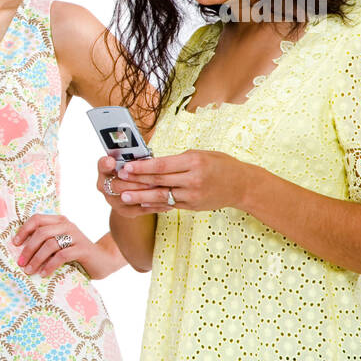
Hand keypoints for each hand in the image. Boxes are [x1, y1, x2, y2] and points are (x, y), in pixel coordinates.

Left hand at [11, 214, 117, 278]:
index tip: (15, 244)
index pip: (37, 219)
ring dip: (36, 259)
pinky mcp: (82, 249)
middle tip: (20, 262)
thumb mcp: (60, 244)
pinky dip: (50, 265)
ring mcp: (76, 237)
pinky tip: (44, 274)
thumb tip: (20, 250)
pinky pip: (61, 256)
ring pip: (50, 244)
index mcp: (59, 221)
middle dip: (28, 249)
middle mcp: (67, 226)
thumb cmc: (76, 254)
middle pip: (41, 233)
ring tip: (29, 271)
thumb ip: (45, 242)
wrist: (102, 260)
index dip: (24, 230)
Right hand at [97, 155, 159, 217]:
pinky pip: (141, 209)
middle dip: (134, 180)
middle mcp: (105, 186)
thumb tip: (142, 149)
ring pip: (129, 197)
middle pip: (116, 184)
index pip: (102, 165)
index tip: (111, 160)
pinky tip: (168, 199)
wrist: (129, 194)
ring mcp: (114, 200)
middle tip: (148, 176)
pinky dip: (155, 204)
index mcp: (105, 171)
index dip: (106, 164)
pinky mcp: (125, 211)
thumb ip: (133, 156)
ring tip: (161, 186)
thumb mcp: (130, 160)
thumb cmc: (132, 170)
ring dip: (145, 192)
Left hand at [110, 150, 251, 213]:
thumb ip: (177, 159)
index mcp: (194, 162)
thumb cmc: (220, 164)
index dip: (142, 167)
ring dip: (141, 196)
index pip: (162, 165)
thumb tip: (152, 161)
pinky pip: (170, 205)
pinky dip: (155, 204)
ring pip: (162, 196)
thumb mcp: (200, 154)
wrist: (242, 185)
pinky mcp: (192, 206)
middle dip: (137, 180)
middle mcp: (193, 179)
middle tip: (119, 179)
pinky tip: (141, 204)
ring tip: (124, 196)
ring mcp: (193, 195)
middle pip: (159, 181)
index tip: (127, 166)